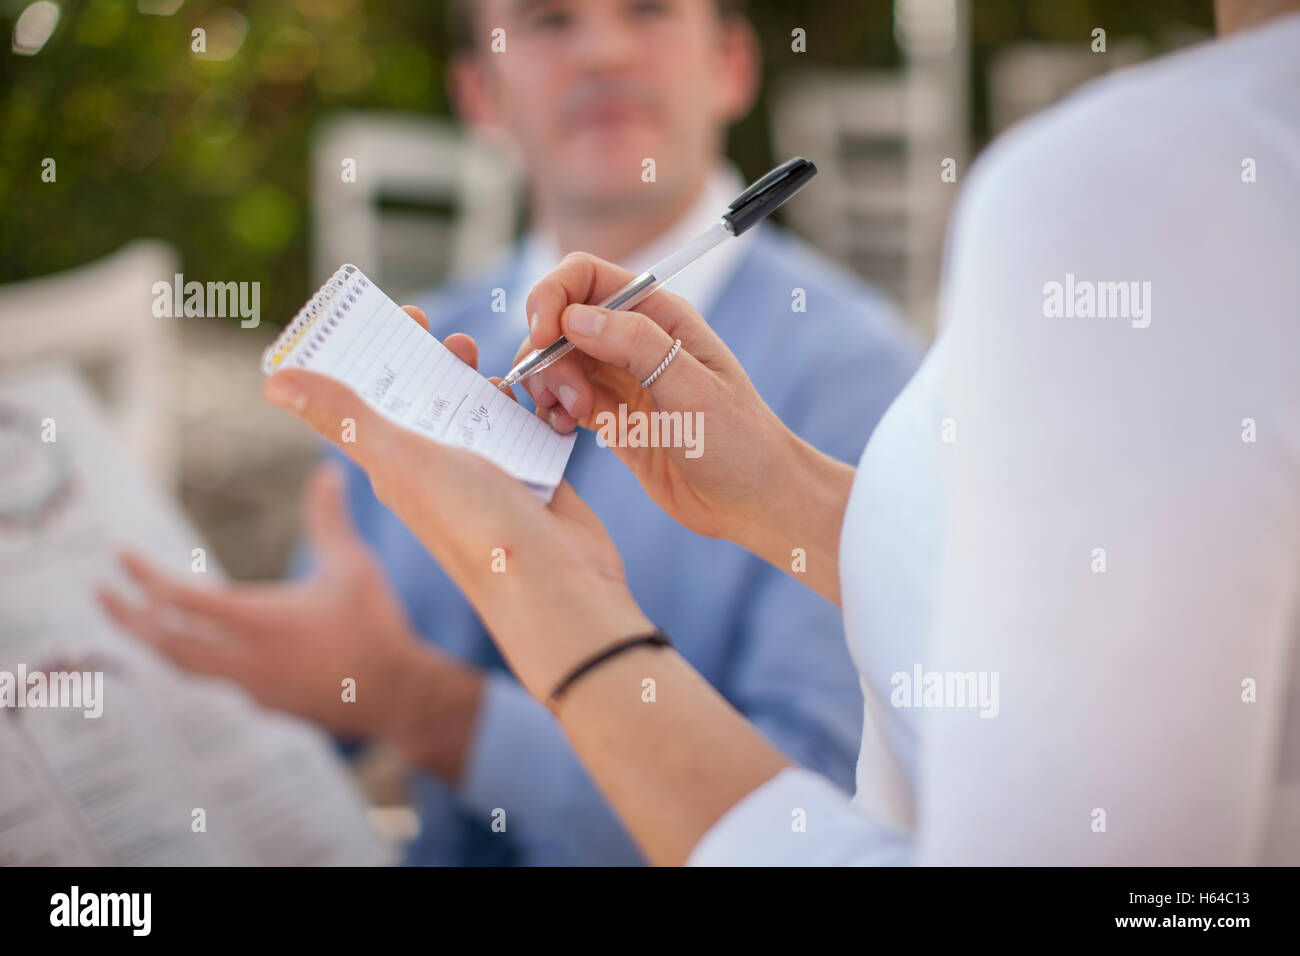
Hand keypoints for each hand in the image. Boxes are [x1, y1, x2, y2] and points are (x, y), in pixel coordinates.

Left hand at [96, 459, 483, 778]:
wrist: (398, 696)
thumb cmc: (376, 626)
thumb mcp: (354, 565)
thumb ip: (331, 520)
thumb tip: (329, 470)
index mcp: (259, 621)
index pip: (181, 598)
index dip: (144, 574)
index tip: (120, 554)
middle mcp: (244, 659)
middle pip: (166, 641)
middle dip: (128, 616)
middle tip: (102, 594)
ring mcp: (252, 687)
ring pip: (186, 665)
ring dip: (159, 640)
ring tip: (142, 621)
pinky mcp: (267, 703)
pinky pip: (219, 679)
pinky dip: (200, 658)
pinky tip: (207, 647)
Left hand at [261, 306, 654, 702]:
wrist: (556, 582)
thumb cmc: (473, 529)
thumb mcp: (401, 461)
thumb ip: (346, 416)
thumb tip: (273, 380)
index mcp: (397, 465)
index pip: (376, 398)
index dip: (380, 355)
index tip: (397, 314)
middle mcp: (439, 466)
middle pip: (430, 397)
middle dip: (436, 359)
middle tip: (449, 336)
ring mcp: (489, 470)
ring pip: (480, 407)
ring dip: (483, 380)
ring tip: (492, 367)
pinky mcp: (533, 473)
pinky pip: (525, 424)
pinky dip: (528, 404)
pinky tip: (533, 394)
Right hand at [514, 253, 851, 601]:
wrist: (752, 500)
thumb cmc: (738, 440)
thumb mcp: (691, 388)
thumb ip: (636, 346)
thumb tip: (574, 317)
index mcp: (659, 315)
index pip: (585, 277)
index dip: (552, 297)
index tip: (543, 337)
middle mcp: (634, 339)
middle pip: (560, 319)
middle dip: (547, 353)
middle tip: (569, 398)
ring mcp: (619, 378)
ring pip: (555, 361)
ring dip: (546, 383)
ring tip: (570, 416)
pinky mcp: (609, 416)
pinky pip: (561, 398)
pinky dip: (549, 409)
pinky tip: (562, 429)